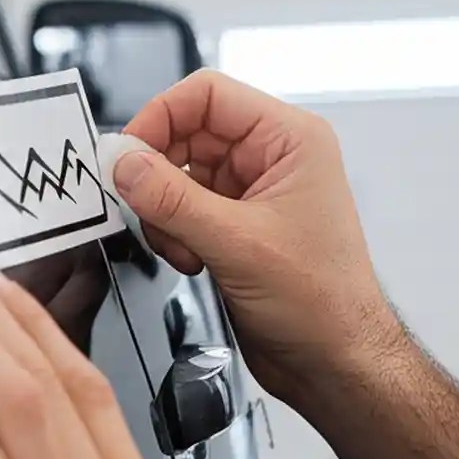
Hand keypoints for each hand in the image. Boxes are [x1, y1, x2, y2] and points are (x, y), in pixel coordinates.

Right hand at [115, 69, 402, 403]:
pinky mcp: (232, 224)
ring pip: (176, 173)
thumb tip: (123, 163)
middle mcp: (270, 157)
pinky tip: (189, 260)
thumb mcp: (237, 244)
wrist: (335, 363)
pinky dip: (170, 231)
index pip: (207, 94)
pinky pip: (179, 207)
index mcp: (289, 139)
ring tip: (181, 247)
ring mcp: (250, 191)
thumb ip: (171, 200)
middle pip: (185, 133)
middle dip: (157, 173)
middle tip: (140, 204)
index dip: (160, 116)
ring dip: (163, 210)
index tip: (127, 152)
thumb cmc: (322, 304)